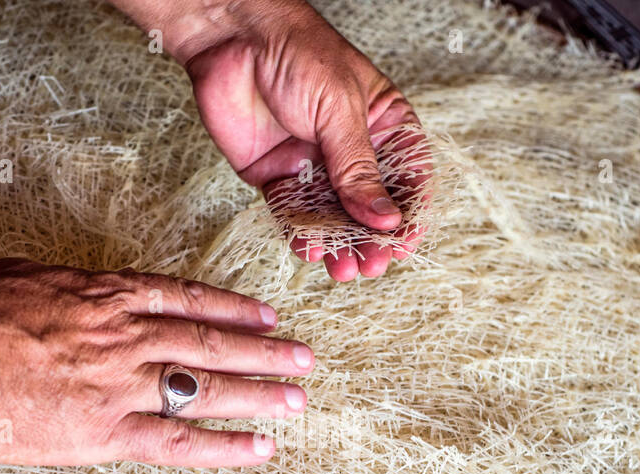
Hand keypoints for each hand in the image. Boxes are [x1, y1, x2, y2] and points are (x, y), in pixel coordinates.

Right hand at [0, 259, 312, 466]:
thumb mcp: (23, 276)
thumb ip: (67, 286)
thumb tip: (83, 292)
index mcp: (105, 296)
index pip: (185, 301)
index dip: (231, 309)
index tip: (265, 316)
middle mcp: (126, 337)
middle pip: (211, 343)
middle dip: (265, 351)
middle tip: (306, 358)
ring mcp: (121, 386)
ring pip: (207, 388)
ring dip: (260, 393)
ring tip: (298, 399)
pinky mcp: (106, 433)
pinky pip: (179, 443)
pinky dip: (224, 446)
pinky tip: (261, 449)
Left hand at [112, 0, 423, 280]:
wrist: (231, 38)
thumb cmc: (296, 52)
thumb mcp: (339, 110)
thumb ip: (358, 170)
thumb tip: (385, 221)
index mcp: (383, 124)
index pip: (408, 178)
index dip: (408, 214)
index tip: (403, 244)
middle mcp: (352, 148)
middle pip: (370, 205)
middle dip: (372, 238)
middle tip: (371, 264)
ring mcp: (315, 164)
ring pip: (334, 216)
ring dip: (340, 244)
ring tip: (344, 269)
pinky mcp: (278, 175)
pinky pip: (295, 214)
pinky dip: (302, 234)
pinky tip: (310, 249)